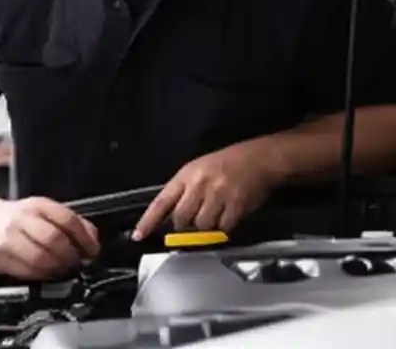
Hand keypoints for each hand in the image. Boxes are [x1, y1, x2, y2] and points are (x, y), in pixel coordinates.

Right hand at [0, 196, 100, 279]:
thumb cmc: (16, 217)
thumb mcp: (43, 210)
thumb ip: (70, 222)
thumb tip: (92, 240)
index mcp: (36, 205)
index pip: (67, 219)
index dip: (84, 238)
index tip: (92, 250)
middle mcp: (19, 219)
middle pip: (54, 239)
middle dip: (70, 255)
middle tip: (76, 262)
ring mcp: (6, 239)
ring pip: (40, 259)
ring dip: (57, 268)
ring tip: (61, 268)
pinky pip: (26, 273)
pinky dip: (41, 275)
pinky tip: (45, 272)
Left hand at [133, 141, 282, 239]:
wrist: (257, 159)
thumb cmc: (225, 164)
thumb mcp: (197, 170)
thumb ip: (183, 192)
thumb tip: (169, 218)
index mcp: (185, 176)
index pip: (161, 202)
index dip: (148, 220)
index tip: (138, 235)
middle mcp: (199, 185)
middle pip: (181, 219)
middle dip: (183, 227)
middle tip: (192, 224)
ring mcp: (217, 195)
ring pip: (201, 226)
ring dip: (205, 228)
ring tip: (213, 216)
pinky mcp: (235, 205)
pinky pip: (222, 228)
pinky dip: (223, 229)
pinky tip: (227, 218)